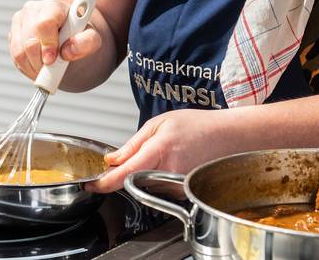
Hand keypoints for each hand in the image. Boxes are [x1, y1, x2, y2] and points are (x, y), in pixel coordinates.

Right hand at [8, 0, 102, 79]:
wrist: (71, 35)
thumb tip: (68, 51)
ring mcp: (20, 22)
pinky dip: (27, 68)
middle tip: (53, 69)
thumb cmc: (81, 34)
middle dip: (41, 61)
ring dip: (34, 67)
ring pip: (19, 52)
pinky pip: (15, 57)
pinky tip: (40, 67)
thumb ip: (86, 42)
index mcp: (53, 6)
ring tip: (48, 70)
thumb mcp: (93, 38)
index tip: (53, 60)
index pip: (44, 24)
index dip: (48, 44)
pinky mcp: (13, 35)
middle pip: (29, 41)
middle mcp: (32, 10)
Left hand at [87, 108, 233, 192]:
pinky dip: (158, 178)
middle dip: (127, 171)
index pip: (123, 174)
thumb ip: (133, 144)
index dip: (103, 182)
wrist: (228, 138)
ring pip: (145, 186)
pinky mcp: (183, 194)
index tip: (90, 184)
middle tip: (144, 152)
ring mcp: (178, 186)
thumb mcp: (159, 124)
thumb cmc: (198, 127)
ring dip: (144, 174)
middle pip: (132, 182)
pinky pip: (159, 189)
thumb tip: (112, 160)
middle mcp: (169, 173)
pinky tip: (173, 162)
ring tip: (166, 153)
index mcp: (160, 151)